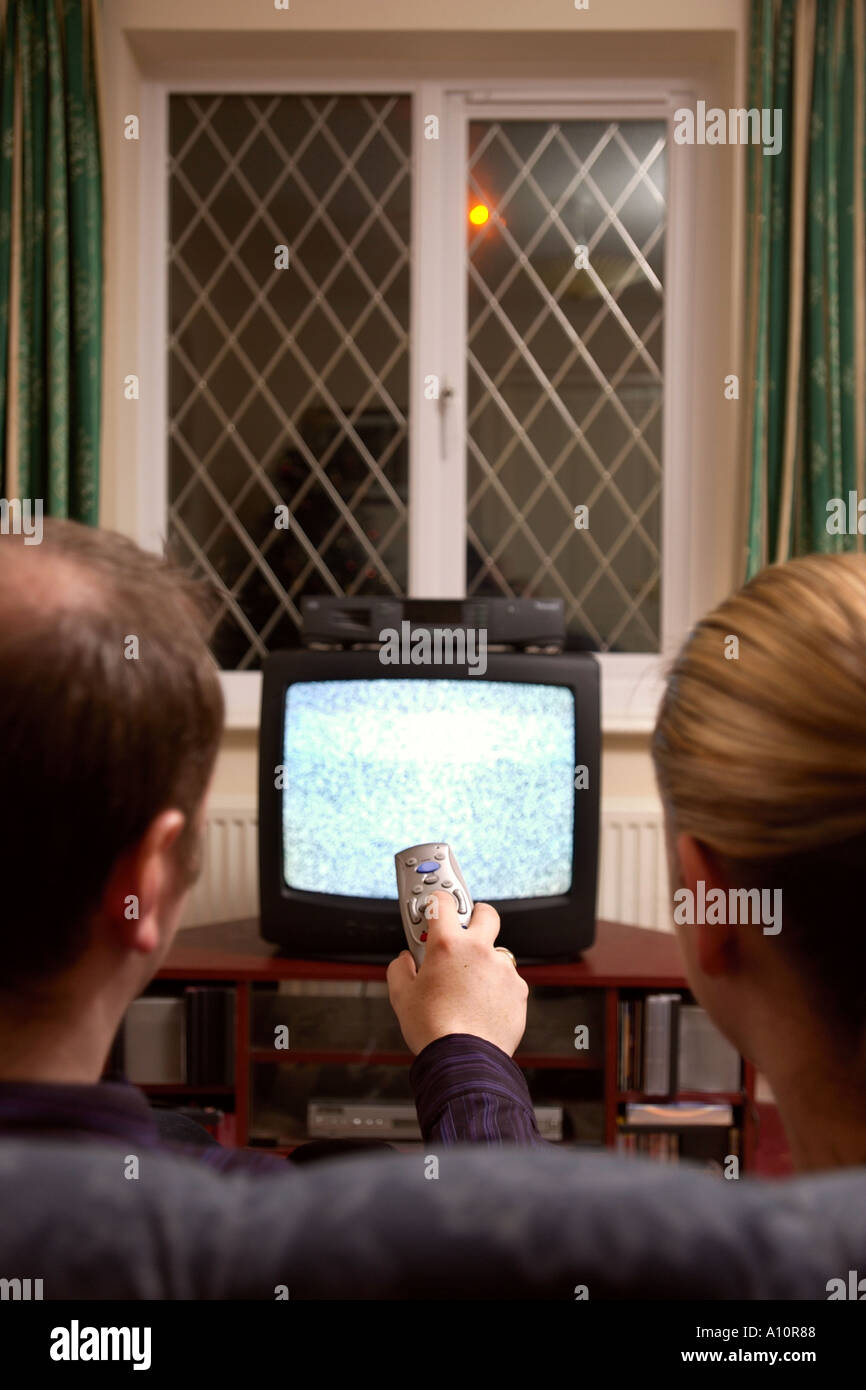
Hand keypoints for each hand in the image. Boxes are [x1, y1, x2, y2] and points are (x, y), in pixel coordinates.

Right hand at [387, 890, 528, 1055]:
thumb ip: (400, 969)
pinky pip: (508, 980)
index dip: (435, 903)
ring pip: (496, 952)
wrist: (463, 1060)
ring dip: (484, 961)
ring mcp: (502, 970)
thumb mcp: (401, 996)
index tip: (433, 909)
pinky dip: (496, 987)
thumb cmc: (433, 1029)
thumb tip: (404, 961)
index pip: (442, 903)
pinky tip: (481, 1005)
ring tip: (468, 986)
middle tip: (462, 929)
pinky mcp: (519, 990)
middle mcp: (479, 950)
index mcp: (448, 945)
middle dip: (474, 915)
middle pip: (485, 913)